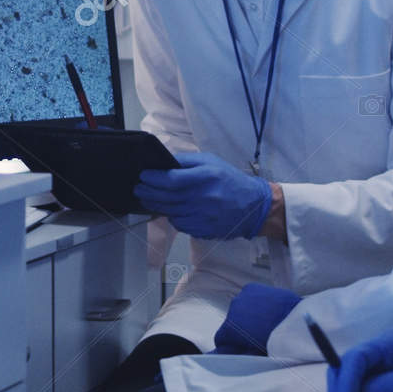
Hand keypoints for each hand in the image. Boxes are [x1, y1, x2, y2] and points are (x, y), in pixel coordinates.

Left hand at [133, 151, 271, 239]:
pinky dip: (172, 217)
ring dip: (156, 205)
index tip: (143, 176)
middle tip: (138, 188)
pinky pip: (180, 224)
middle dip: (148, 192)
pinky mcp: (204, 229)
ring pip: (170, 212)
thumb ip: (187, 161)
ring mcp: (203, 216)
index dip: (154, 178)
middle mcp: (204, 197)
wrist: (254, 206)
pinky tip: (170, 210)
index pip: (172, 179)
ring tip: (148, 199)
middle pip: (167, 197)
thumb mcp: (211, 162)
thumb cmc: (230, 180)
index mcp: (206, 177)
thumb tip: (164, 162)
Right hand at [212, 284, 301, 355]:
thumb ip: (239, 355)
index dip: (231, 345)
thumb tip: (227, 357)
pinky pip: (249, 297)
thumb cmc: (277, 342)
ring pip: (240, 309)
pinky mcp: (253, 288)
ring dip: (248, 314)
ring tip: (265, 321)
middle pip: (231, 322)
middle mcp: (232, 309)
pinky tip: (268, 309)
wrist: (296, 321)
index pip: (221, 339)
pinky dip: (255, 302)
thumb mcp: (255, 354)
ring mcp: (242, 296)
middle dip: (241, 328)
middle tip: (258, 335)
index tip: (242, 347)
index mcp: (230, 328)